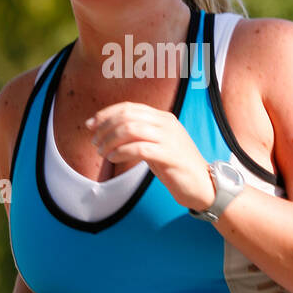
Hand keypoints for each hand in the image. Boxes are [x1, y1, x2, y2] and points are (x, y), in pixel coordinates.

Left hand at [85, 103, 215, 212]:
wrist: (203, 184)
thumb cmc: (176, 165)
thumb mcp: (157, 143)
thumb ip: (138, 134)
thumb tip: (109, 130)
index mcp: (162, 117)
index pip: (129, 107)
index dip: (106, 114)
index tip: (90, 124)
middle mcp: (166, 123)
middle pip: (127, 116)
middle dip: (105, 128)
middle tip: (95, 142)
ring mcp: (169, 138)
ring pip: (130, 130)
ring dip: (110, 141)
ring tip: (102, 152)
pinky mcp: (169, 155)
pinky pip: (139, 148)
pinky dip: (121, 153)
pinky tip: (113, 159)